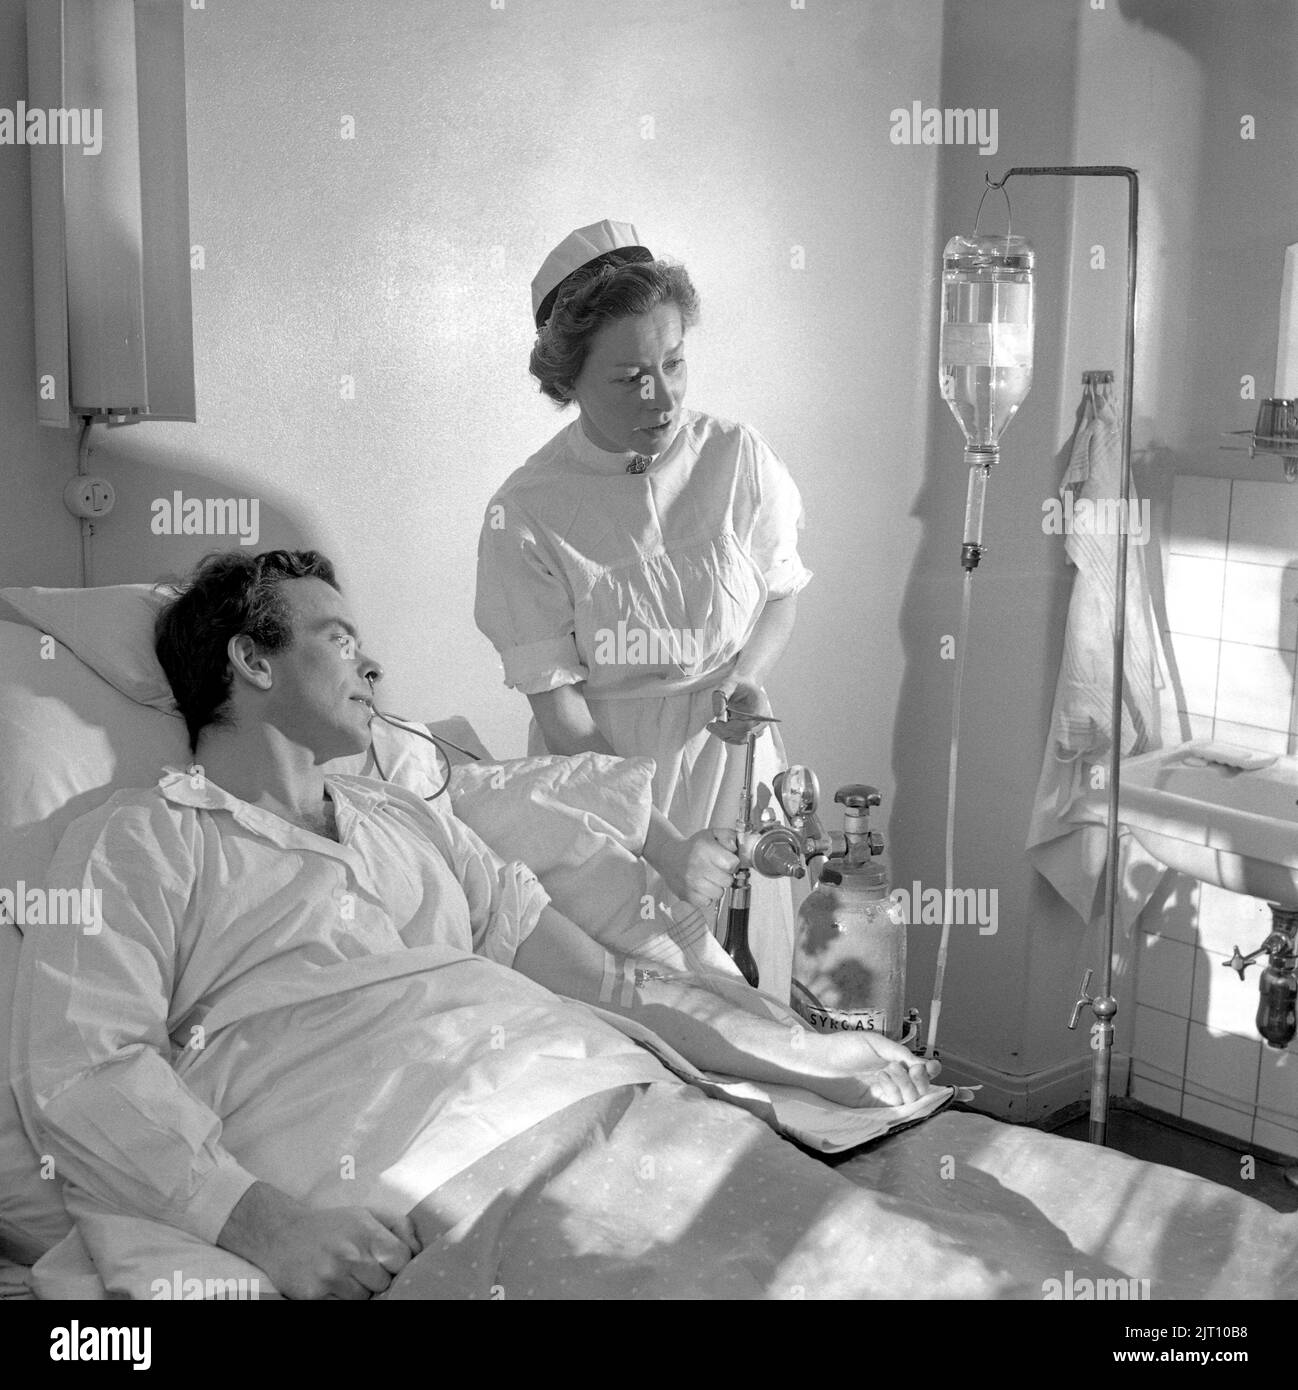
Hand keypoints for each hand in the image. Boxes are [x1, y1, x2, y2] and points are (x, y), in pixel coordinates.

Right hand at [218, 1182, 419, 1299]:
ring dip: (359, 1291)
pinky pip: (342, 1305)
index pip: (402, 1260)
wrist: (282, 1234)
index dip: (398, 1263)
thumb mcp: (366, 1214)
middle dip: (378, 1278)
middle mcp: (349, 1254)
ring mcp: (330, 1277)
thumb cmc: (332, 1225)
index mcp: (366, 1231)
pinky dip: (340, 1298)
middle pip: (384, 1283)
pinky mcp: (314, 1296)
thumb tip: (419, 1249)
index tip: (389, 1261)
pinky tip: (332, 1283)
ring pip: (364, 1299)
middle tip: (363, 1266)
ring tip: (346, 1274)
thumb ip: (400, 1226)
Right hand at [654, 826, 738, 906]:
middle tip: (717, 869)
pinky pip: (708, 902)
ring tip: (709, 877)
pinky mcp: (687, 895)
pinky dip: (707, 896)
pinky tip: (701, 885)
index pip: (732, 864)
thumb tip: (736, 847)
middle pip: (728, 881)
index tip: (727, 861)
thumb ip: (729, 836)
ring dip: (717, 887)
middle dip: (725, 875)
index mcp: (704, 849)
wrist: (669, 857)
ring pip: (719, 893)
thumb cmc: (694, 847)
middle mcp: (696, 866)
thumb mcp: (712, 834)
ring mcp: (691, 883)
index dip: (733, 863)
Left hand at [706, 680, 773, 744]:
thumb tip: (717, 715)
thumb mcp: (726, 685)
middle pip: (747, 732)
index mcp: (760, 702)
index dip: (733, 726)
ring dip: (726, 735)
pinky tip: (718, 729)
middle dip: (726, 732)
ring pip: (743, 738)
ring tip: (711, 727)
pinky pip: (742, 739)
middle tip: (710, 726)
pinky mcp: (754, 731)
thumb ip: (720, 697)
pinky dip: (728, 737)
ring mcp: (761, 725)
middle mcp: (764, 716)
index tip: (717, 723)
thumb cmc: (735, 685)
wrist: (743, 688)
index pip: (750, 722)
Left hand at [801, 1031, 942, 1108]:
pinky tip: (881, 1079)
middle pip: (921, 1088)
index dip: (930, 1071)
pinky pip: (896, 1105)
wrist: (821, 1061)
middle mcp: (893, 1079)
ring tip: (887, 1071)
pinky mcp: (875, 1106)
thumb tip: (926, 1065)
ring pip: (911, 1098)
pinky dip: (894, 1091)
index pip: (922, 1071)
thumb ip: (901, 1053)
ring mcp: (885, 1094)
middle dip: (920, 1079)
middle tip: (909, 1069)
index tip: (931, 1066)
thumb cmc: (845, 1047)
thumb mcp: (876, 1043)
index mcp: (895, 1062)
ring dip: (904, 1083)